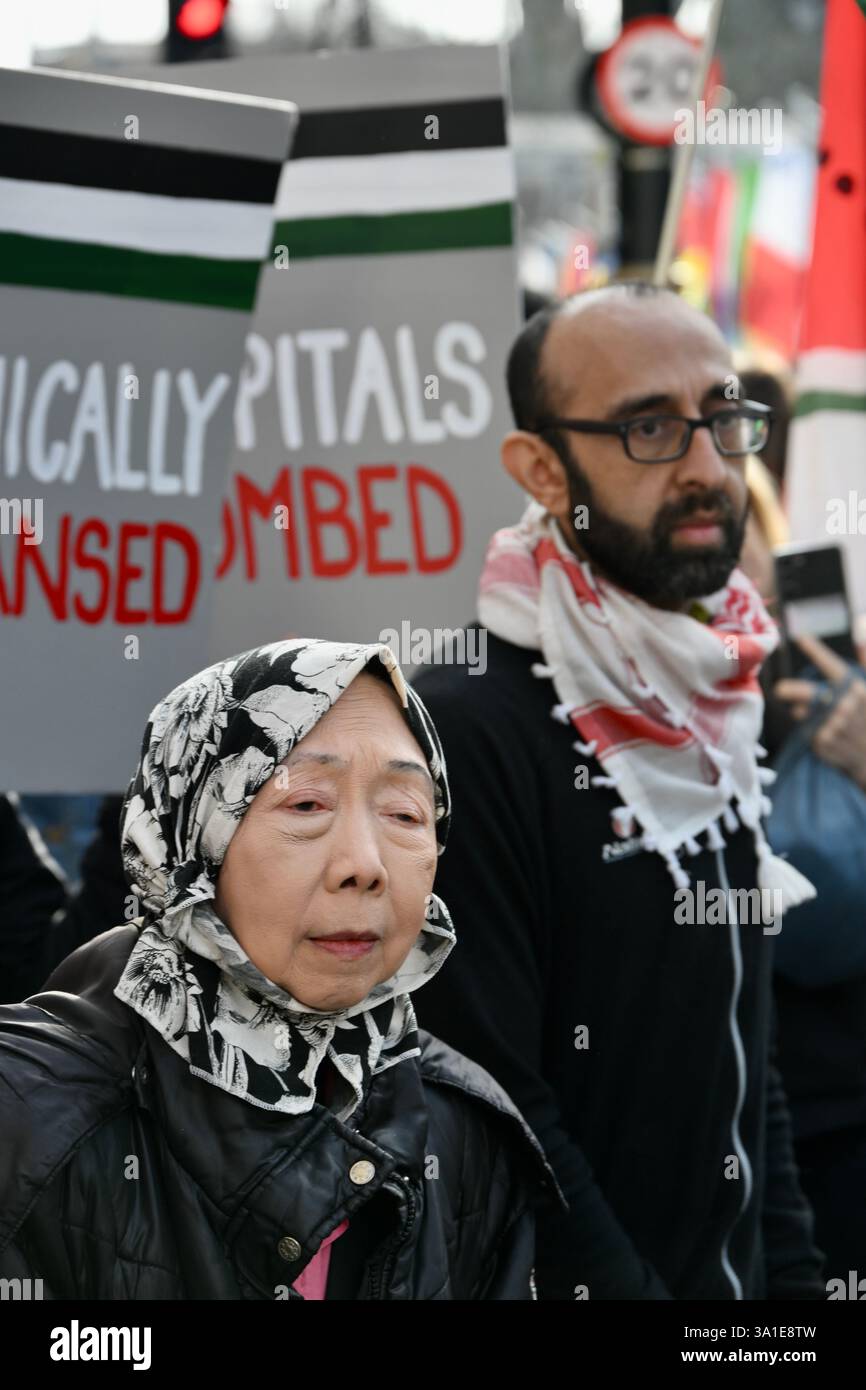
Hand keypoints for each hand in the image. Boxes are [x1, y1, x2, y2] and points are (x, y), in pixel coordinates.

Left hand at [773, 633, 865, 790]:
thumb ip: (865, 663)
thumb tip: (860, 639)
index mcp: (854, 688)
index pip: (831, 666)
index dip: (816, 650)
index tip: (800, 636)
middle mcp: (844, 705)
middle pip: (809, 692)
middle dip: (791, 689)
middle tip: (779, 689)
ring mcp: (834, 725)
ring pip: (802, 713)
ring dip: (801, 712)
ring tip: (811, 715)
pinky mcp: (824, 743)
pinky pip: (806, 732)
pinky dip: (811, 731)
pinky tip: (823, 733)